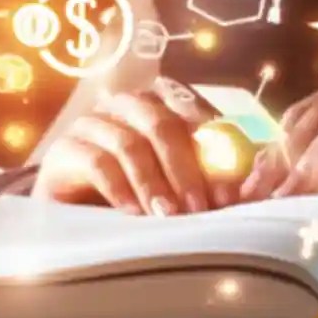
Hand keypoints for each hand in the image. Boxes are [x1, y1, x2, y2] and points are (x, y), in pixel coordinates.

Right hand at [33, 76, 235, 215]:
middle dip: (186, 168)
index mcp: (161, 102)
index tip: (230, 193)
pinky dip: (120, 189)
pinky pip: (97, 162)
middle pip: (162, 123)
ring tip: (168, 216)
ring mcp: (93, 124)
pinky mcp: (65, 150)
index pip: (192, 110)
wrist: (75, 210)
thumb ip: (212, 178)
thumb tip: (252, 186)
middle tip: (201, 208)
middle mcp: (127, 105)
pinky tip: (134, 213)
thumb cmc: (139, 193)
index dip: (214, 148)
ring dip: (154, 182)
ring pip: (130, 143)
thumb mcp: (179, 184)